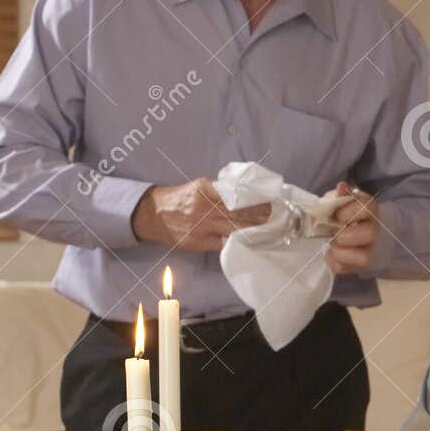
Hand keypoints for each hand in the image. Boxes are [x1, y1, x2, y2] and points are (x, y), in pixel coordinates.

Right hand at [131, 179, 270, 250]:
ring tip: (268, 230)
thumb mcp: (199, 187)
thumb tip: (248, 195)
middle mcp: (202, 206)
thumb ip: (220, 190)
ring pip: (233, 229)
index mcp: (204, 188)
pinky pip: (222, 244)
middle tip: (276, 217)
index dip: (255, 199)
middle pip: (238, 212)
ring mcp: (199, 226)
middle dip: (259, 216)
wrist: (153, 215)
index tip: (270, 201)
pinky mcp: (196, 242)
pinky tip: (249, 242)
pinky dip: (237, 243)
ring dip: (252, 230)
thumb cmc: (181, 199)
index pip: (237, 193)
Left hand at [324, 181, 380, 274]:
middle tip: (334, 231)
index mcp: (370, 209)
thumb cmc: (345, 213)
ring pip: (363, 257)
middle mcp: (375, 229)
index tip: (337, 215)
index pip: (365, 208)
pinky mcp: (361, 266)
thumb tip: (341, 187)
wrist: (356, 229)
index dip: (347, 213)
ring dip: (340, 251)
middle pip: (368, 233)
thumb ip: (339, 195)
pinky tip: (331, 253)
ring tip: (333, 243)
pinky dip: (334, 261)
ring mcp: (371, 250)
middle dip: (343, 234)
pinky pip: (346, 268)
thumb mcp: (342, 201)